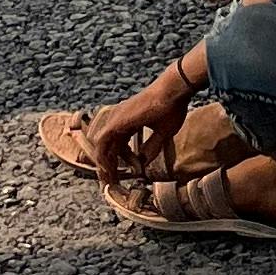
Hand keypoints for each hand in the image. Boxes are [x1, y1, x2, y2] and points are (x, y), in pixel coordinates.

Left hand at [90, 68, 192, 188]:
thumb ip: (152, 147)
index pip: (118, 144)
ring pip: (102, 146)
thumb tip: (143, 163)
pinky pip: (103, 143)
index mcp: (130, 121)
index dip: (118, 160)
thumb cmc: (171, 108)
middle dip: (109, 165)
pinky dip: (103, 156)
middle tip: (111, 182)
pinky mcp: (117, 122)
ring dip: (104, 163)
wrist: (172, 92)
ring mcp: (117, 119)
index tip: (122, 174)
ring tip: (109, 180)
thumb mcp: (163, 133)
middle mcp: (120, 120)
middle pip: (108, 146)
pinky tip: (108, 170)